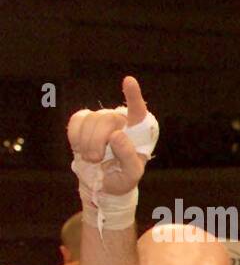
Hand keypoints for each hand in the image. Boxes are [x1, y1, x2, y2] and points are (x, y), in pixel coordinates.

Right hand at [67, 76, 151, 198]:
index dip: (133, 96)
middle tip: (95, 159)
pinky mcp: (85, 121)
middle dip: (97, 141)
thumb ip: (127, 156)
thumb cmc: (122, 178)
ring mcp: (102, 120)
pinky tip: (80, 147)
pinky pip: (76, 120)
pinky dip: (75, 136)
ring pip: (90, 120)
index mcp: (139, 132)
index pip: (139, 111)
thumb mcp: (131, 174)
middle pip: (106, 119)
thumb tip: (116, 135)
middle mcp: (122, 121)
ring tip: (91, 157)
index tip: (129, 81)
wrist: (103, 183)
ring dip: (86, 142)